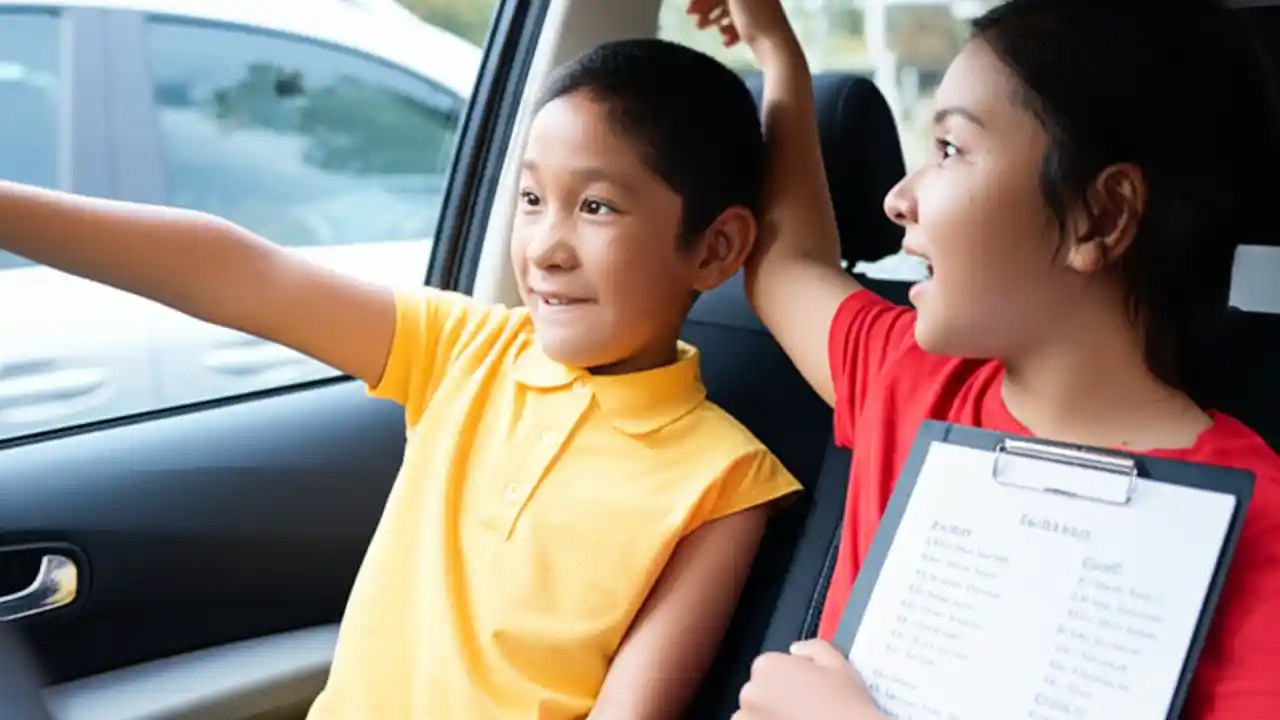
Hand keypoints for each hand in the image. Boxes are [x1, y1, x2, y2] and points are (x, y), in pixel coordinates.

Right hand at [686, 0, 797, 53]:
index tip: (690, 10)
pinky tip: (725, 40)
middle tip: (695, 23)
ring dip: (716, 20)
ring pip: (732, 11)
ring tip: (703, 30)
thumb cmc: (755, 18)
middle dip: (708, 9)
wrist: (776, 47)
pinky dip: (730, 31)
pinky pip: (741, 25)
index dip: (705, 0)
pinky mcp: (762, 27)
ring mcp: (761, 11)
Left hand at [732, 640, 884, 719]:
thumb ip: (813, 648)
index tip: (806, 689)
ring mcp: (748, 718)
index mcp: (767, 666)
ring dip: (770, 715)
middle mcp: (751, 693)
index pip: (770, 667)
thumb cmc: (846, 708)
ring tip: (801, 719)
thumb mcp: (838, 664)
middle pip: (760, 691)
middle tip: (806, 708)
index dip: (791, 678)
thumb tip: (798, 650)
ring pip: (755, 715)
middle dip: (778, 698)